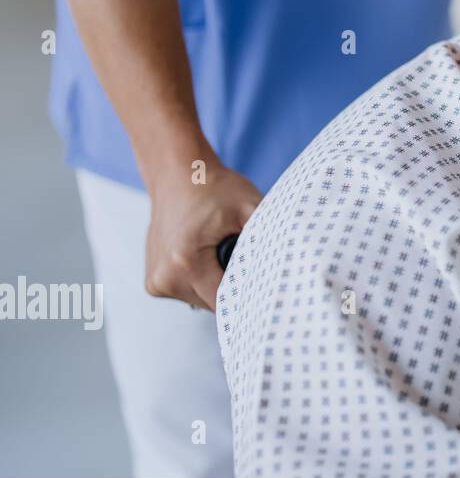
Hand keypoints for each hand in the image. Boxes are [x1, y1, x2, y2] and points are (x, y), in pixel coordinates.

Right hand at [145, 154, 261, 310]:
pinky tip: (208, 254)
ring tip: (223, 252)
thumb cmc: (214, 187)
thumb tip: (288, 268)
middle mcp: (164, 277)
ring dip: (218, 284)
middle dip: (235, 288)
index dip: (251, 298)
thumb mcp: (251, 209)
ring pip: (202, 300)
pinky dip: (203, 279)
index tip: (268, 291)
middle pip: (214, 305)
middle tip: (247, 261)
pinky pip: (189, 292)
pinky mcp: (154, 280)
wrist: (177, 172)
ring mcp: (155, 281)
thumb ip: (267, 241)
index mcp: (186, 263)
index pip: (226, 304)